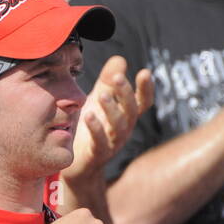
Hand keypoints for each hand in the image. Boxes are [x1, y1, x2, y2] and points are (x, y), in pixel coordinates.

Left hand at [64, 55, 153, 182]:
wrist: (77, 164)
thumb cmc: (90, 128)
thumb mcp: (98, 102)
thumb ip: (108, 81)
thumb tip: (120, 59)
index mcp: (126, 116)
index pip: (142, 102)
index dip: (146, 89)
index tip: (145, 72)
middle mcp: (123, 129)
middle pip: (130, 110)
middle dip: (126, 93)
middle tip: (118, 77)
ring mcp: (112, 143)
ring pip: (118, 126)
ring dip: (111, 109)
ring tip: (102, 95)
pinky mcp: (97, 154)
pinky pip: (100, 142)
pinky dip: (96, 129)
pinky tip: (88, 116)